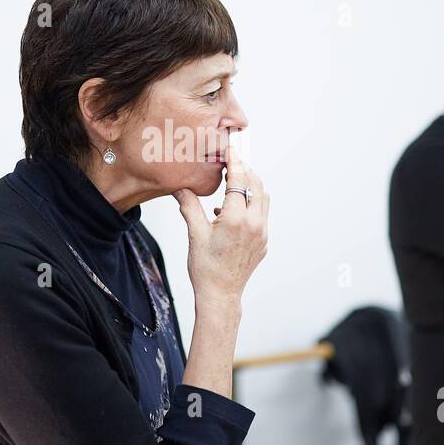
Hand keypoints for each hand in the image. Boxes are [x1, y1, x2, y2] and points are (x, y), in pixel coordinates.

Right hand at [172, 145, 268, 304]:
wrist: (220, 295)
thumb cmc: (205, 268)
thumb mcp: (195, 234)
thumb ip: (189, 206)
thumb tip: (179, 187)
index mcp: (236, 219)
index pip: (238, 181)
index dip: (234, 162)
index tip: (231, 150)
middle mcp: (254, 224)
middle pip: (256, 185)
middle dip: (245, 171)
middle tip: (231, 163)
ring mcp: (262, 233)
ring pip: (263, 199)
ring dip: (250, 187)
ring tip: (233, 185)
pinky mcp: (264, 242)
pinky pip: (262, 215)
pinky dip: (251, 205)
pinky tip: (232, 211)